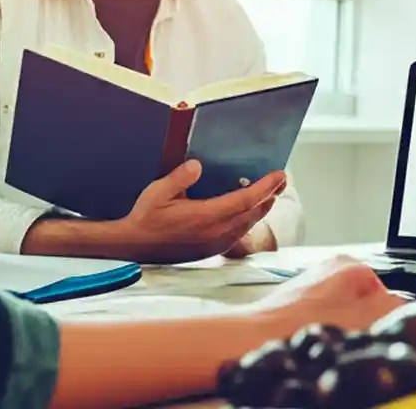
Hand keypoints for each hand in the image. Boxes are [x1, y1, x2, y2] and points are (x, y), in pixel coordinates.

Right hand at [114, 160, 284, 263]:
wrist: (134, 248)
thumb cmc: (145, 218)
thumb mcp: (158, 192)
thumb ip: (179, 178)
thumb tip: (197, 165)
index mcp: (206, 216)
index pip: (246, 200)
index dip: (265, 187)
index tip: (279, 175)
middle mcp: (216, 232)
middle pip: (253, 213)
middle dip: (269, 195)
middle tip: (280, 181)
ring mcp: (215, 244)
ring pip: (247, 225)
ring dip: (260, 209)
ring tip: (268, 195)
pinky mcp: (211, 250)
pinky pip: (238, 234)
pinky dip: (247, 220)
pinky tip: (247, 213)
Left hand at [256, 255, 406, 333]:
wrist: (258, 333)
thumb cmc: (301, 324)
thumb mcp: (361, 319)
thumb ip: (392, 308)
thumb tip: (411, 306)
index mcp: (355, 266)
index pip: (390, 294)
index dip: (385, 319)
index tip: (376, 332)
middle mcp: (336, 264)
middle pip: (367, 298)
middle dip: (364, 319)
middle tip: (351, 336)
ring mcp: (317, 276)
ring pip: (346, 304)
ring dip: (344, 322)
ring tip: (331, 335)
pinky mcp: (303, 291)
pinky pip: (326, 308)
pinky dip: (325, 322)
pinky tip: (316, 333)